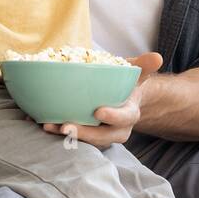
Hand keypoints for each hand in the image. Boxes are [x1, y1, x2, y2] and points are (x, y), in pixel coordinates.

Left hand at [41, 52, 163, 148]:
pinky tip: (41, 121)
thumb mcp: (136, 73)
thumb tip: (157, 57)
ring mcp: (99, 134)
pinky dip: (57, 129)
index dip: (113, 117)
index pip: (124, 118)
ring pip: (84, 139)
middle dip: (84, 134)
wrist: (122, 99)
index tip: (99, 111)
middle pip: (102, 136)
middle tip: (66, 127)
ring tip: (49, 126)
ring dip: (66, 134)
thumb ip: (144, 66)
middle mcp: (116, 129)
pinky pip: (72, 136)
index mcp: (130, 114)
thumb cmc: (127, 84)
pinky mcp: (85, 134)